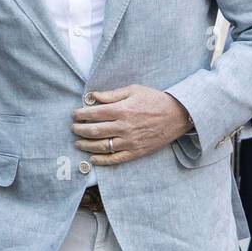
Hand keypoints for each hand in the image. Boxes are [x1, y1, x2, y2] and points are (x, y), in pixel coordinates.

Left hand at [70, 84, 191, 164]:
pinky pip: (115, 159)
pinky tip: (92, 158)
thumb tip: (93, 96)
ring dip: (86, 145)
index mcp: (122, 110)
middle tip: (73, 128)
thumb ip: (111, 94)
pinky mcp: (136, 152)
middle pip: (95, 131)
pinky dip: (102, 160)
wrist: (178, 114)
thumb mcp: (133, 90)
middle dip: (80, 130)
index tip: (74, 115)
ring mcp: (130, 141)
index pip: (94, 114)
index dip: (81, 115)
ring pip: (102, 146)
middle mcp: (124, 127)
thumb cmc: (155, 100)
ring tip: (78, 143)